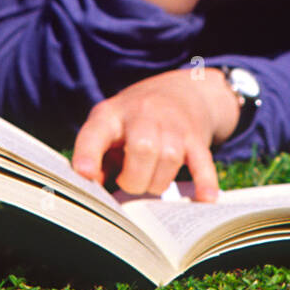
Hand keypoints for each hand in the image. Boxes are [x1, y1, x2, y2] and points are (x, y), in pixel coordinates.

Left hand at [71, 68, 240, 200]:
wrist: (182, 89)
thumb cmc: (134, 120)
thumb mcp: (109, 128)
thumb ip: (98, 160)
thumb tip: (93, 193)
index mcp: (112, 114)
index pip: (96, 132)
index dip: (89, 154)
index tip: (85, 174)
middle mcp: (142, 114)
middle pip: (142, 148)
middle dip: (134, 179)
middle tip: (130, 183)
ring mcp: (173, 124)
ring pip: (170, 158)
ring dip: (158, 182)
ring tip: (151, 183)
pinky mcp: (196, 138)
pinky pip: (202, 162)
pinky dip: (204, 182)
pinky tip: (204, 200)